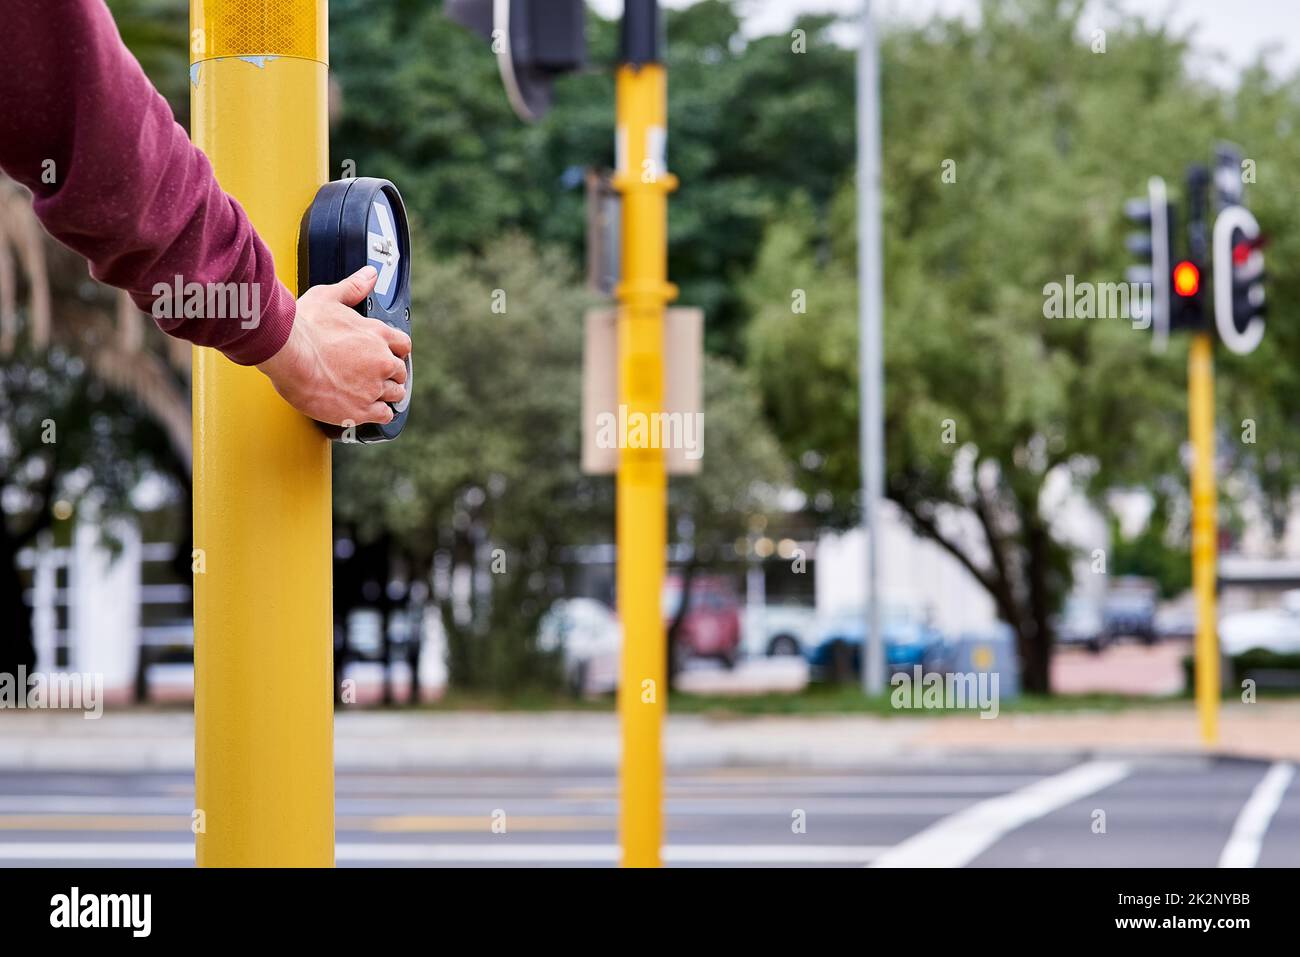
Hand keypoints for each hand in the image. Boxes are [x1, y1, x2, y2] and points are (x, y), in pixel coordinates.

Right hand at [257, 265, 410, 426]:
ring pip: (395, 394)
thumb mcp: (328, 297)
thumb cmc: (303, 326)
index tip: (387, 355)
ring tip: (370, 393)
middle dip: (390, 374)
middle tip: (375, 376)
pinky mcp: (362, 408)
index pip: (403, 345)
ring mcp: (373, 386)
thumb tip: (370, 274)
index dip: (396, 351)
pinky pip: (384, 415)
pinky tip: (368, 410)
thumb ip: (353, 287)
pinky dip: (379, 413)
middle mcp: (381, 361)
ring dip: (385, 394)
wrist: (287, 355)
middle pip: (400, 371)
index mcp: (377, 334)